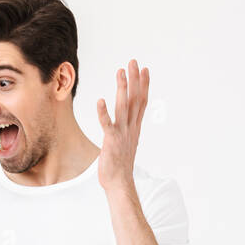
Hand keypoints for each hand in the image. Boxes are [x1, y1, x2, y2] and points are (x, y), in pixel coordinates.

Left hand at [96, 59, 148, 193]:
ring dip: (122, 88)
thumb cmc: (120, 165)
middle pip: (134, 99)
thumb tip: (128, 123)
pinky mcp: (111, 141)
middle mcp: (131, 128)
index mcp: (135, 127)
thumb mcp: (126, 142)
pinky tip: (100, 101)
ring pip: (123, 107)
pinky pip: (107, 124)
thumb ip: (127, 130)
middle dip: (135, 80)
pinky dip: (103, 113)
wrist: (119, 183)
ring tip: (120, 72)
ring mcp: (122, 134)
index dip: (143, 85)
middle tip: (133, 62)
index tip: (144, 69)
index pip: (141, 102)